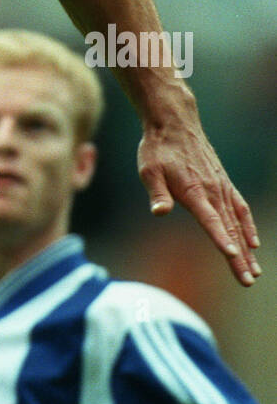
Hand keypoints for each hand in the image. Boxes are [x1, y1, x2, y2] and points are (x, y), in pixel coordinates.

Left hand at [138, 110, 259, 285]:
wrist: (173, 122)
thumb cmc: (157, 148)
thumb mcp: (149, 169)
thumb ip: (157, 193)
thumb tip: (159, 212)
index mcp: (193, 190)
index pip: (210, 219)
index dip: (220, 237)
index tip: (232, 255)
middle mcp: (212, 190)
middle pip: (228, 228)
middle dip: (239, 256)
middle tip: (248, 280)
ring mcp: (220, 187)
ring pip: (237, 221)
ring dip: (246, 247)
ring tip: (254, 271)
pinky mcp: (223, 183)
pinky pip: (240, 207)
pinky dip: (247, 225)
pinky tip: (253, 241)